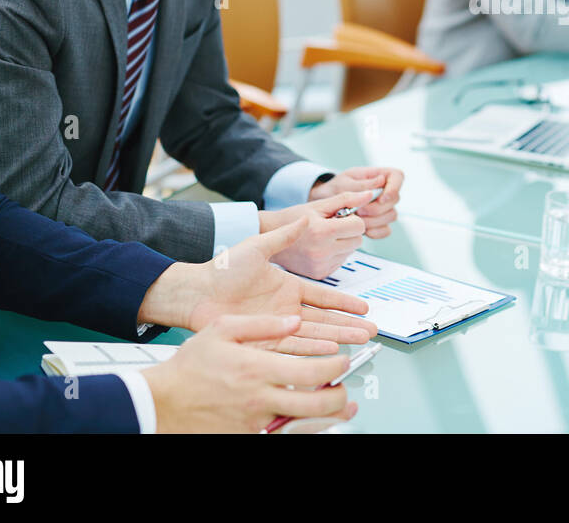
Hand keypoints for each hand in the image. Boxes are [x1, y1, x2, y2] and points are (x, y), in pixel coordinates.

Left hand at [138, 215, 378, 352]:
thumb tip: (306, 217)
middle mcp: (286, 309)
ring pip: (315, 334)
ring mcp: (277, 326)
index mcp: (288, 286)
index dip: (344, 302)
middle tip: (372, 330)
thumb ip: (284, 236)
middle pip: (325, 319)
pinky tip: (331, 351)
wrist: (196, 293)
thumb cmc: (222, 268)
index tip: (364, 307)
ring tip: (360, 341)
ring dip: (338, 337)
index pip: (324, 295)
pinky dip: (314, 349)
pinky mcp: (265, 340)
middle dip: (350, 324)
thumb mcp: (257, 247)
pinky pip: (294, 347)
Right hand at [143, 314, 355, 432]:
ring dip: (329, 420)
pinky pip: (282, 435)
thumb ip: (262, 324)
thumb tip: (293, 320)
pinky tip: (308, 423)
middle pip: (317, 405)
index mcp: (258, 369)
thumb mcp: (222, 329)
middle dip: (339, 396)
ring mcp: (254, 423)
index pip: (313, 371)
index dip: (336, 366)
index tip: (342, 360)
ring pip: (304, 427)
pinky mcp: (246, 437)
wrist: (159, 403)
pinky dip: (299, 430)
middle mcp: (260, 399)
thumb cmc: (188, 367)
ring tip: (341, 411)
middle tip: (344, 388)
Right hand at [259, 191, 370, 279]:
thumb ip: (347, 199)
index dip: (353, 220)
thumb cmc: (293, 219)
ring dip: (343, 243)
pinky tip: (319, 248)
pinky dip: (335, 254)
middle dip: (349, 232)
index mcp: (322, 232)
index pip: (359, 227)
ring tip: (322, 237)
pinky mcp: (320, 274)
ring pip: (350, 252)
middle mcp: (322, 252)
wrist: (268, 237)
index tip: (340, 217)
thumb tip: (370, 194)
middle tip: (331, 226)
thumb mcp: (319, 204)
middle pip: (358, 241)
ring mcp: (321, 266)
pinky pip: (340, 262)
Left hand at [309, 166, 402, 238]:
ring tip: (356, 220)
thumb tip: (382, 181)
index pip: (397, 176)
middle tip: (359, 211)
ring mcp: (383, 208)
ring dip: (374, 221)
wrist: (324, 205)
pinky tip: (364, 231)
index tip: (381, 198)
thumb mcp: (344, 183)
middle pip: (394, 199)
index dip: (394, 187)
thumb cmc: (334, 189)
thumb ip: (362, 185)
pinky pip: (386, 230)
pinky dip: (376, 232)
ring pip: (391, 216)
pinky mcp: (379, 223)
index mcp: (378, 175)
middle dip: (377, 208)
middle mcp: (384, 191)